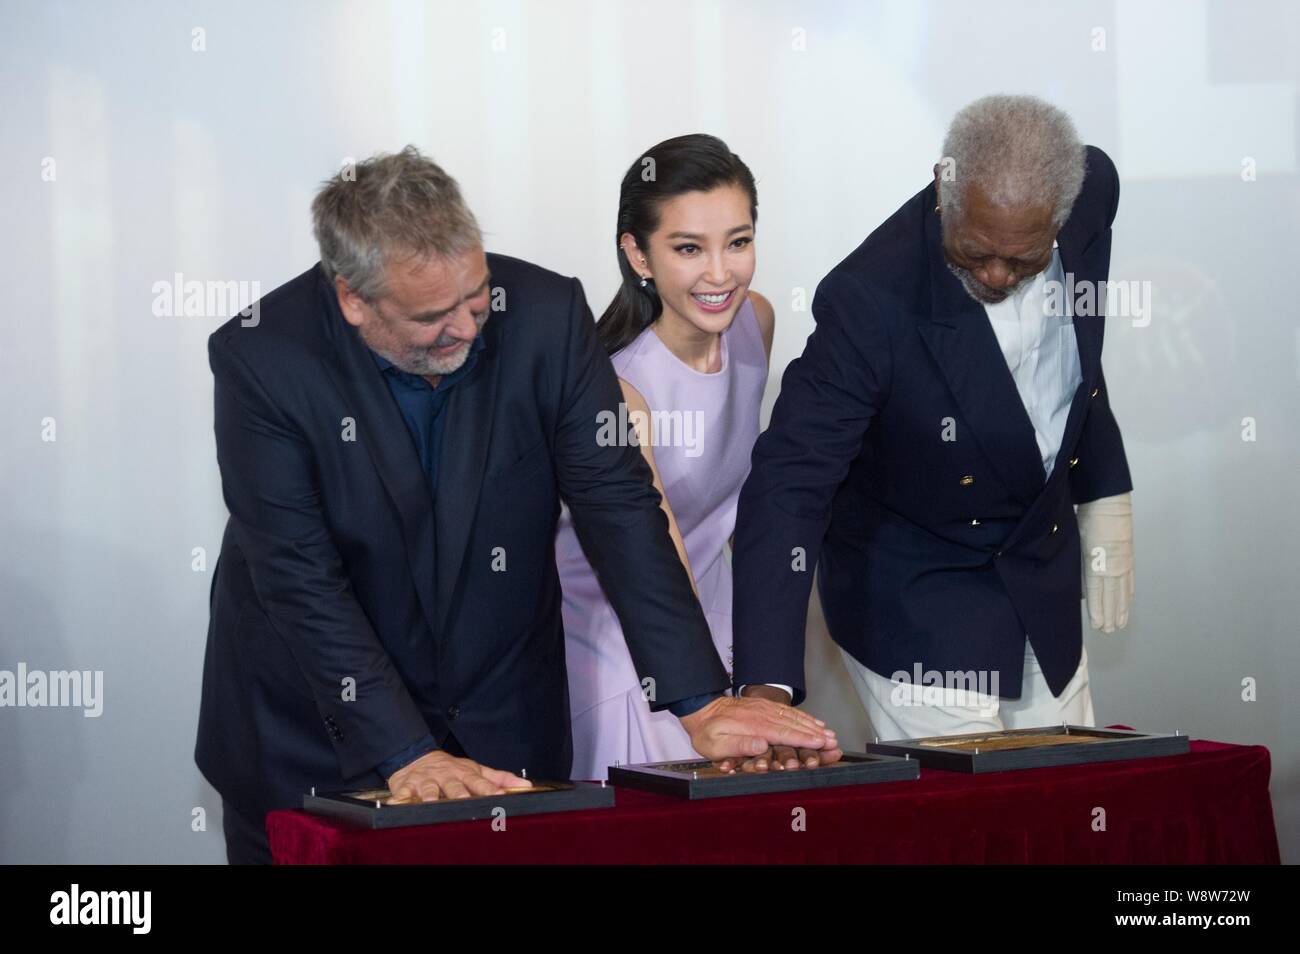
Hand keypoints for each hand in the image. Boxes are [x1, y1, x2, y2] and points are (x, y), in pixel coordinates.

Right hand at [385, 749, 530, 801]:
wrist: (417, 758)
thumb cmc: (451, 768)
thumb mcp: (475, 769)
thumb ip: (499, 778)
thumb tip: (525, 785)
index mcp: (464, 773)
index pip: (479, 782)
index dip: (490, 789)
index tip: (501, 796)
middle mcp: (446, 776)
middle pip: (453, 785)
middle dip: (459, 793)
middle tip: (465, 801)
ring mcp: (426, 780)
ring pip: (428, 788)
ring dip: (430, 795)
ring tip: (431, 802)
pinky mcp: (406, 785)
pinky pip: (403, 791)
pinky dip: (401, 796)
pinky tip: (401, 800)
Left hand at [677, 694, 838, 769]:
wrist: (701, 709)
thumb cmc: (707, 732)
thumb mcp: (716, 745)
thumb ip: (739, 745)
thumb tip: (763, 745)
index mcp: (753, 725)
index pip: (784, 733)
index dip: (804, 739)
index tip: (821, 742)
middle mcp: (762, 714)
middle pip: (794, 724)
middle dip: (815, 733)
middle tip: (833, 741)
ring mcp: (764, 708)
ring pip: (793, 717)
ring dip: (813, 725)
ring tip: (829, 733)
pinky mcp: (764, 706)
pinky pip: (787, 711)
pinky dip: (803, 717)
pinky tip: (813, 721)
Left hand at [1077, 491, 1134, 632]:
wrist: (1109, 505)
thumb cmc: (1088, 521)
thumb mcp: (1076, 544)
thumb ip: (1078, 567)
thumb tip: (1081, 587)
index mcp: (1097, 564)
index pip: (1097, 593)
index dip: (1097, 611)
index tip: (1097, 625)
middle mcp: (1113, 567)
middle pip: (1112, 597)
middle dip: (1110, 616)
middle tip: (1107, 631)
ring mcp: (1124, 563)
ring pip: (1123, 592)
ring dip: (1121, 609)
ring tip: (1119, 624)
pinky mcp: (1130, 558)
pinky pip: (1130, 581)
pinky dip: (1129, 594)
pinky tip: (1128, 603)